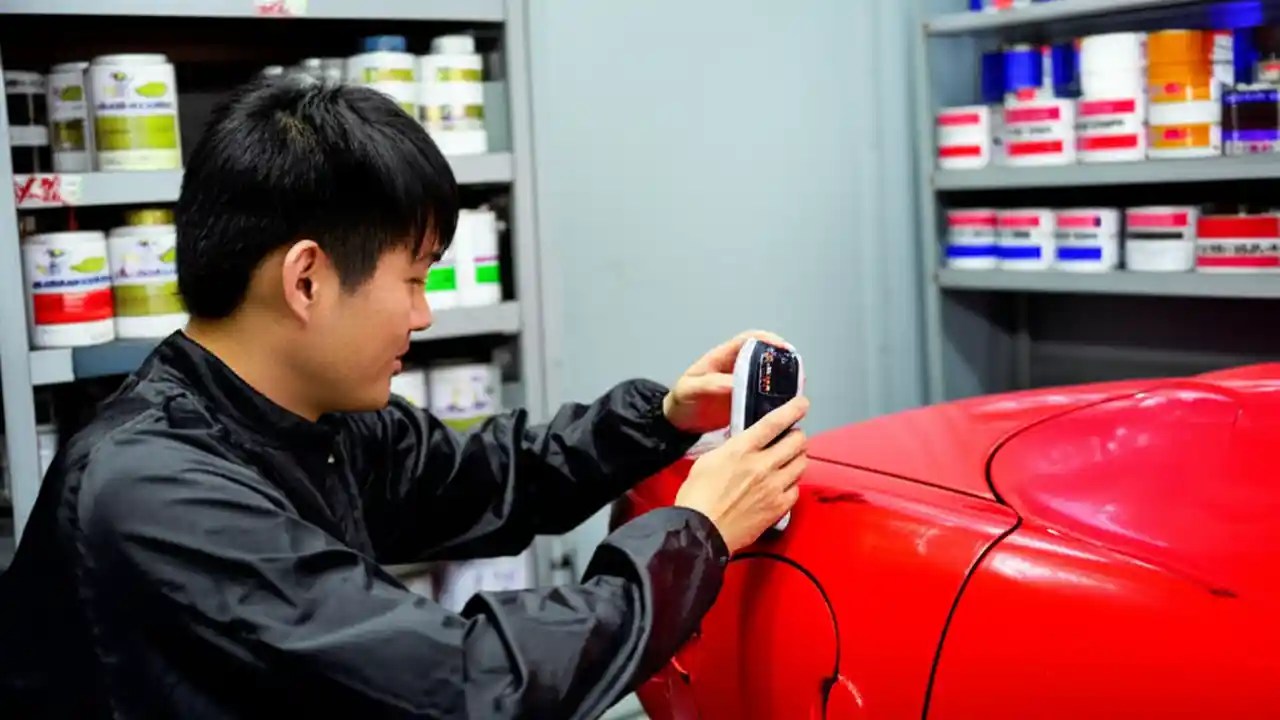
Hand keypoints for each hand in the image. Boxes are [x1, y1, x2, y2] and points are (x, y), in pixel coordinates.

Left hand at [662, 329, 792, 433]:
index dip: (767, 338)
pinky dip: (777, 398)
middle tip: (796, 370)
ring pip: (768, 376)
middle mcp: (736, 368)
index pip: (748, 339)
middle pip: (764, 356)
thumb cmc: (682, 401)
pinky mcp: (746, 401)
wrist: (679, 423)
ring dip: (783, 379)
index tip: (782, 346)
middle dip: (782, 360)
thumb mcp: (689, 390)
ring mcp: (743, 385)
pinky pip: (765, 396)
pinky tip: (787, 405)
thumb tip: (732, 383)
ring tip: (797, 388)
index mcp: (722, 358)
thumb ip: (709, 384)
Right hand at [674, 396, 809, 552]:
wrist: (701, 531)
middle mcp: (762, 466)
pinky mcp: (778, 507)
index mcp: (742, 450)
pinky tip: (783, 483)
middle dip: (797, 435)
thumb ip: (733, 448)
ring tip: (789, 458)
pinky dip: (793, 483)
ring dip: (798, 457)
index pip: (774, 422)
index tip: (801, 403)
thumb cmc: (698, 496)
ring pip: (801, 463)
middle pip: (796, 441)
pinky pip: (796, 488)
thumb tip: (746, 442)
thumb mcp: (709, 460)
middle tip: (793, 436)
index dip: (792, 409)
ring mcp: (773, 487)